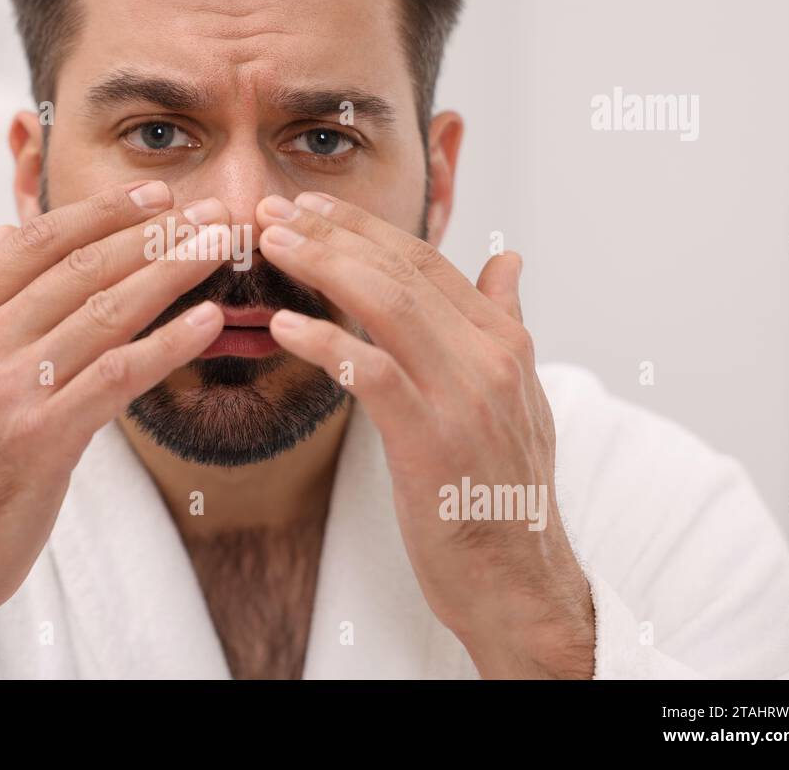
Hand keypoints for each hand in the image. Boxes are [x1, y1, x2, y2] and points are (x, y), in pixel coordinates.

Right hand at [0, 181, 230, 677]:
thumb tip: (3, 234)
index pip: (36, 241)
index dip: (102, 211)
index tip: (156, 193)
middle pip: (81, 267)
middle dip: (155, 232)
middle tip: (213, 211)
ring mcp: (7, 390)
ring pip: (105, 311)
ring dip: (173, 273)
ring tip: (223, 249)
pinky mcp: (39, 439)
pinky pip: (117, 377)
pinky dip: (168, 344)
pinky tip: (208, 322)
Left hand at [255, 192, 594, 678]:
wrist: (519, 580)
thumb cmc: (502, 491)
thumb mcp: (518, 396)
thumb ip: (504, 322)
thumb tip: (507, 260)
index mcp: (504, 341)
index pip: (426, 260)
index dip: (363, 228)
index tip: (310, 207)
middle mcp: (490, 357)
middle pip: (401, 271)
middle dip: (332, 233)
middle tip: (274, 208)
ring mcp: (465, 397)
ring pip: (389, 306)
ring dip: (322, 267)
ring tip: (270, 243)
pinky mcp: (433, 442)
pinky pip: (374, 375)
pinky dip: (327, 344)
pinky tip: (284, 325)